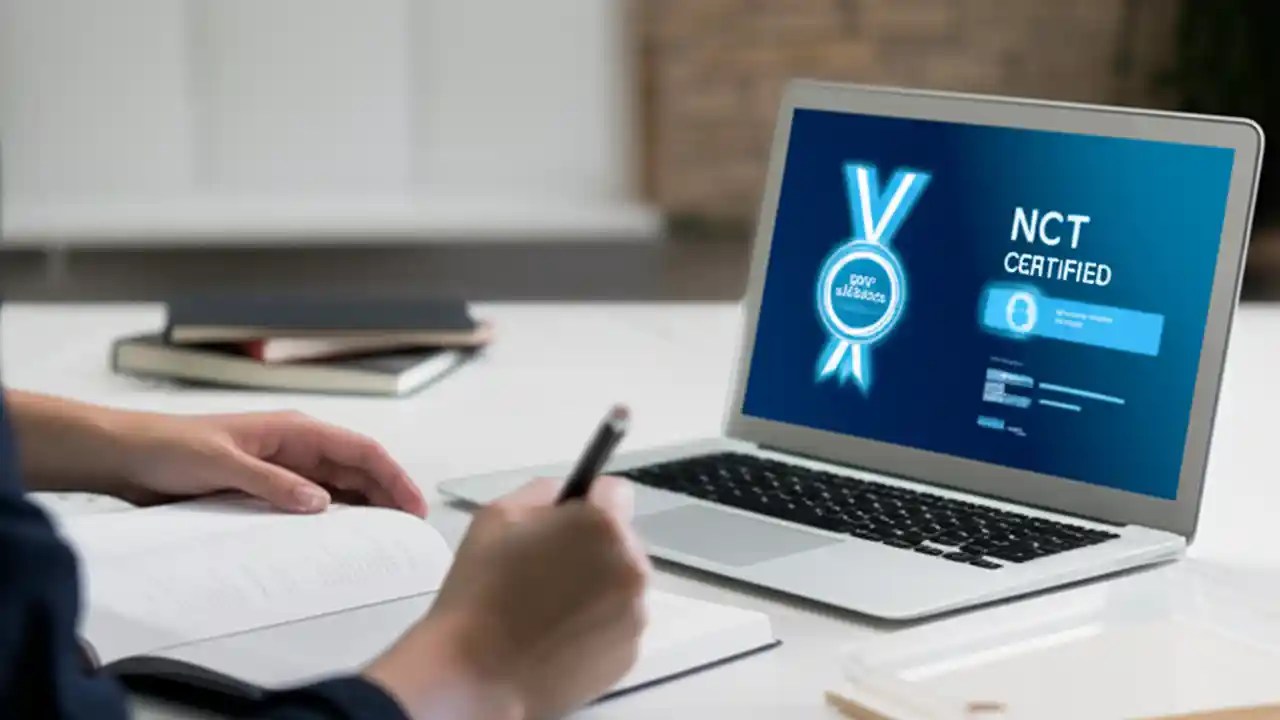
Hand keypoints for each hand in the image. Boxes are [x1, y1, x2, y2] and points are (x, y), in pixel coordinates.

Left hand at [7, 391, 425, 515]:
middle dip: (388, 494)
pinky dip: (334, 517)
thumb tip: (322, 504)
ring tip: (386, 536)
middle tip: (410, 529)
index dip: (393, 476)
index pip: (360, 449)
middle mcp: (296, 447)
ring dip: (365, 507)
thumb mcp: (223, 464)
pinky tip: (343, 537)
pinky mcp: (267, 488)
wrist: (128, 456)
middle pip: (357, 469)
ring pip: (340, 487)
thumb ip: (273, 483)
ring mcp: (283, 467)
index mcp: (294, 430)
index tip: (413, 505)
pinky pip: (312, 503)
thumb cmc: (171, 448)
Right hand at [366, 476, 649, 719]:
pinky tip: (559, 635)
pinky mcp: (630, 653)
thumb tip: (569, 495)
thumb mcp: (498, 515)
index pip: (615, 491)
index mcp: (603, 527)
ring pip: (621, 583)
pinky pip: (618, 623)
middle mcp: (632, 567)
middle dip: (593, 546)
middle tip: (547, 569)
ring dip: (598, 586)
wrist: (475, 676)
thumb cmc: (481, 592)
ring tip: (549, 607)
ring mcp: (635, 615)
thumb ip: (544, 492)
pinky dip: (597, 624)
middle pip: (621, 540)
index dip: (586, 503)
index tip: (564, 522)